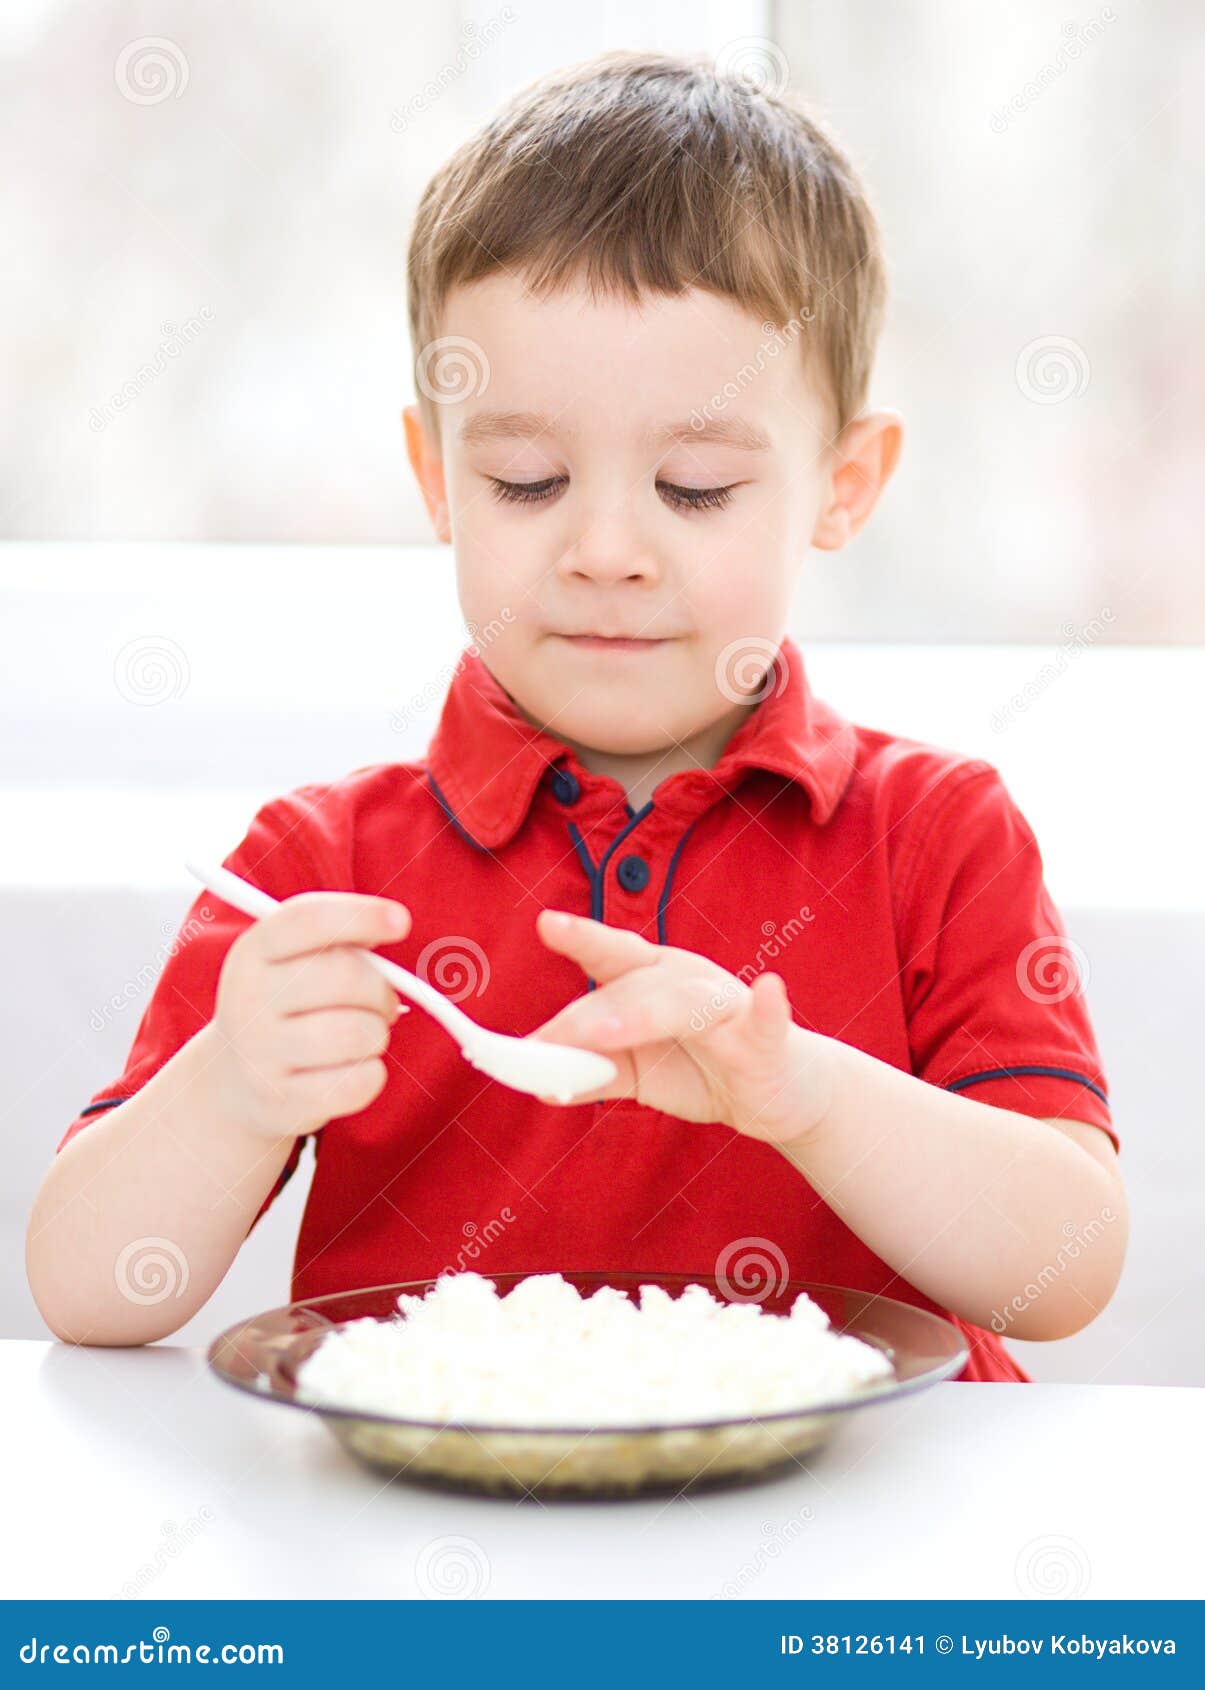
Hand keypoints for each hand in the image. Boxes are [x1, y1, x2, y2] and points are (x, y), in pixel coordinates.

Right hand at [209, 891, 409, 1139]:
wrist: (232, 1082)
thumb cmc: (286, 1007)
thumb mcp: (292, 961)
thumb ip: (338, 939)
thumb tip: (391, 924)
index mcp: (253, 952)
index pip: (308, 920)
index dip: (361, 915)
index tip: (400, 920)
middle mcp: (248, 1000)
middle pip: (347, 978)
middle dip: (381, 990)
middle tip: (381, 1002)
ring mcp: (259, 1055)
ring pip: (361, 1034)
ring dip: (377, 1033)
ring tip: (361, 1036)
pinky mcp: (282, 1103)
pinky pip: (361, 1082)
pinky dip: (371, 1074)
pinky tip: (349, 1069)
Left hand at [531, 910, 834, 1145]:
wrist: (781, 1090)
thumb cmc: (704, 1066)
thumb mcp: (639, 1072)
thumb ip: (593, 1072)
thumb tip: (539, 1084)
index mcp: (651, 979)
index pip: (610, 955)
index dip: (581, 938)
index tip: (546, 923)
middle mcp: (687, 981)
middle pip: (633, 987)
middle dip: (588, 1014)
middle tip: (545, 1041)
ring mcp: (728, 1007)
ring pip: (685, 1003)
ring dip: (644, 1014)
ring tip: (604, 1030)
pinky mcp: (768, 1042)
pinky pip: (768, 1023)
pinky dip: (771, 1007)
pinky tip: (772, 990)